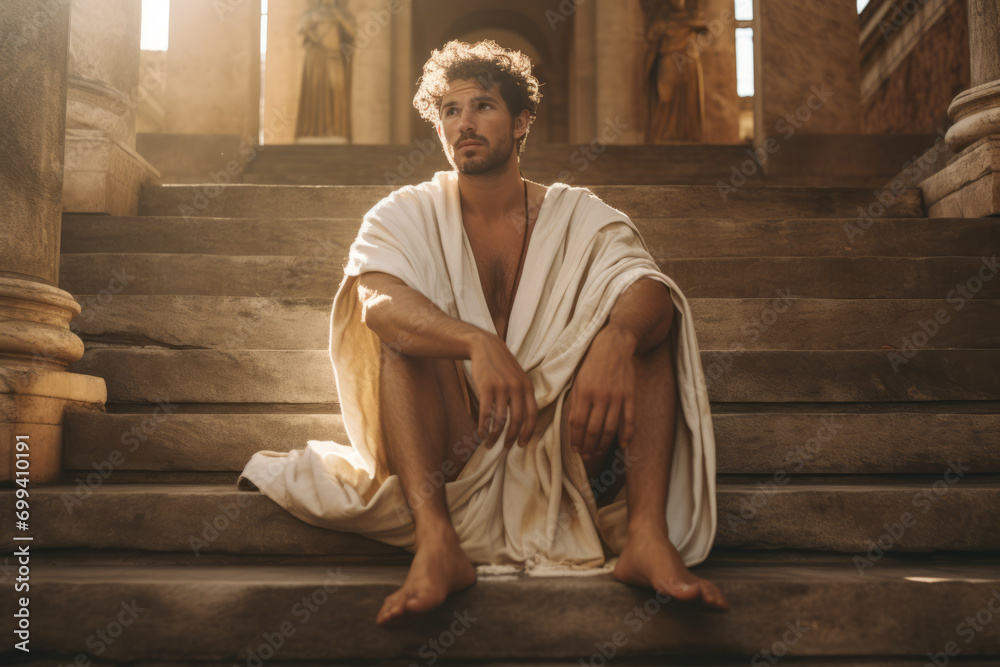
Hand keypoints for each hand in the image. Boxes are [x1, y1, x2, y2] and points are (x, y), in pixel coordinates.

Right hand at [468, 333, 537, 449]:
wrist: (485, 347)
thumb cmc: (501, 366)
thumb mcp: (518, 377)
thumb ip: (522, 395)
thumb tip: (522, 421)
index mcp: (527, 386)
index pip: (532, 414)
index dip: (528, 432)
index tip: (522, 443)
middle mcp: (517, 387)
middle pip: (517, 420)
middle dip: (511, 437)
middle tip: (506, 447)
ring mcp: (502, 387)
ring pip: (500, 419)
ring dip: (495, 435)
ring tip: (489, 443)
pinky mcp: (486, 387)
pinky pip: (486, 413)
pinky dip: (483, 426)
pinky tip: (480, 433)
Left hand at [567, 328, 637, 462]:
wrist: (614, 345)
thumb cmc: (592, 363)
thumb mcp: (578, 380)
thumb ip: (576, 402)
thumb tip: (574, 425)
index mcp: (584, 392)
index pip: (578, 423)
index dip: (576, 439)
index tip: (575, 448)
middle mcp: (600, 396)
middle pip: (594, 430)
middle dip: (589, 447)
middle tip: (586, 457)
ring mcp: (617, 397)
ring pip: (610, 428)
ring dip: (604, 445)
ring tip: (599, 453)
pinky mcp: (630, 395)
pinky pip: (629, 419)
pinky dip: (627, 434)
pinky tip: (624, 445)